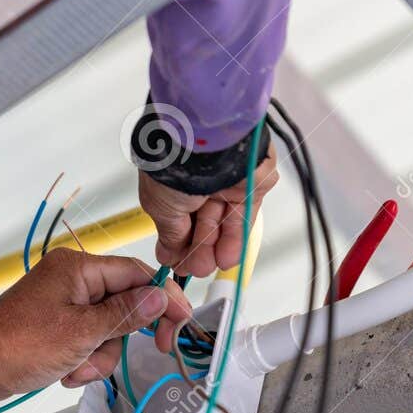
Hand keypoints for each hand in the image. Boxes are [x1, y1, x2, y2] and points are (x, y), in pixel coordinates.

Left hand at [0, 249, 193, 401]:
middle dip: (119, 338)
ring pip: (108, 331)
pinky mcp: (57, 326)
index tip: (181, 321)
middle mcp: (73, 281)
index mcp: (79, 269)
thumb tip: (158, 298)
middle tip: (133, 352)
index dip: (163, 297)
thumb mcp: (81, 333)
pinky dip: (83, 361)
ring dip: (98, 356)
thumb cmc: (17, 345)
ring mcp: (64, 305)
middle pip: (125, 306)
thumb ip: (124, 315)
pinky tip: (65, 372)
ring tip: (75, 368)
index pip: (136, 274)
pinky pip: (89, 342)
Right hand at [138, 158, 277, 277]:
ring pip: (224, 226)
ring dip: (216, 250)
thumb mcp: (161, 209)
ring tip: (208, 265)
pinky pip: (245, 219)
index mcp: (176, 184)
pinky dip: (236, 241)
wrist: (203, 145)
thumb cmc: (175, 165)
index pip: (181, 221)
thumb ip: (170, 236)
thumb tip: (168, 256)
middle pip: (203, 227)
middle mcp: (202, 183)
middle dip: (198, 251)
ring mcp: (228, 185)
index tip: (178, 262)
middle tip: (194, 267)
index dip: (181, 244)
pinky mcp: (252, 186)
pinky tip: (225, 257)